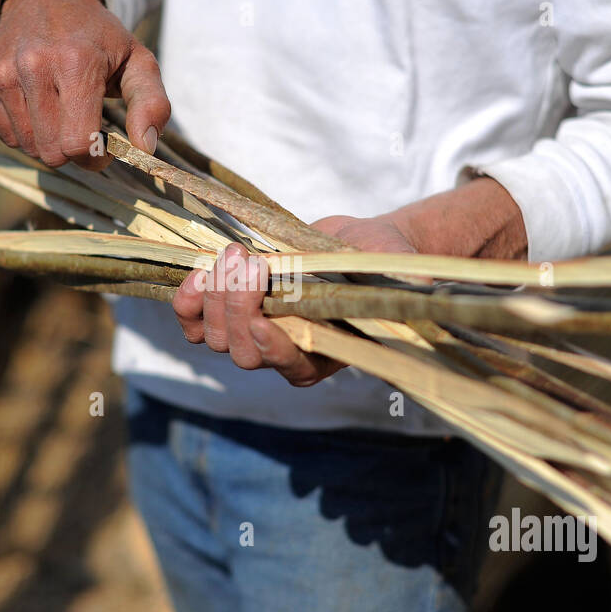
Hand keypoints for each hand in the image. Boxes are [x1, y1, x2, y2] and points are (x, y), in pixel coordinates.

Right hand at [0, 0, 170, 169]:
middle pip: (51, 152)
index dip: (95, 158)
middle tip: (82, 125)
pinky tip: (35, 103)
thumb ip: (152, 104)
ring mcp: (0, 71)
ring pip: (27, 146)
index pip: (78, 144)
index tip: (104, 146)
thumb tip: (144, 148)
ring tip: (59, 109)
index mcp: (77, 62)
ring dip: (47, 139)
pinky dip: (23, 129)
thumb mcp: (138, 62)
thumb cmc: (99, 38)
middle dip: (72, 150)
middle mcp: (33, 64)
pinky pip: (4, 134)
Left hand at [169, 178, 525, 387]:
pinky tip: (196, 276)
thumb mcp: (399, 271)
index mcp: (325, 357)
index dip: (270, 345)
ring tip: (234, 255)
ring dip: (215, 297)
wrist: (359, 244)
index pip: (289, 367)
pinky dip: (187, 304)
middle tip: (248, 260)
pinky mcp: (229, 311)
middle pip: (244, 352)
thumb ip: (404, 288)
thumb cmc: (384, 260)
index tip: (262, 314)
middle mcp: (285, 353)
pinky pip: (193, 324)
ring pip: (215, 338)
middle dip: (237, 306)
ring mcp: (254, 334)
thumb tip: (423, 293)